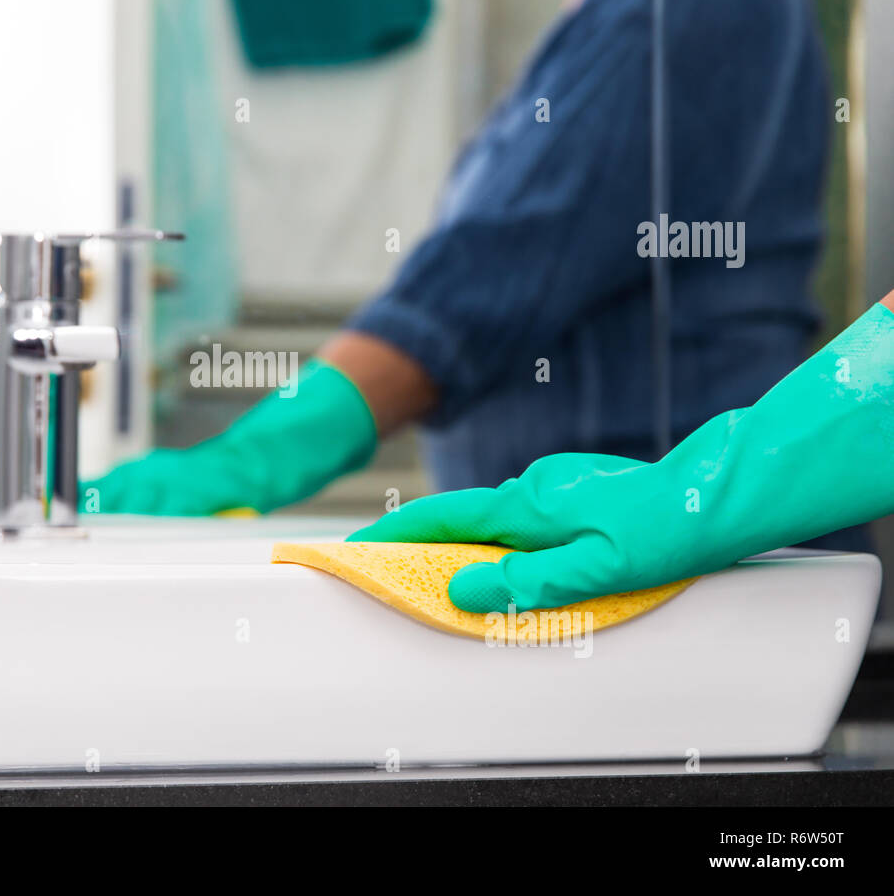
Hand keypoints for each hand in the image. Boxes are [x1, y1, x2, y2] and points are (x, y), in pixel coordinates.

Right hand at [347, 452, 664, 610]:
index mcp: (527, 505)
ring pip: (497, 521)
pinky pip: (524, 518)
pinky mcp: (574, 489)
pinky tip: (528, 564)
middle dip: (428, 547)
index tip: (359, 549)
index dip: (395, 536)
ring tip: (469, 584)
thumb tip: (463, 589)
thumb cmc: (663, 533)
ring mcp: (554, 484)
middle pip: (463, 520)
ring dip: (475, 548)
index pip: (440, 519)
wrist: (716, 496)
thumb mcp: (594, 571)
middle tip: (404, 578)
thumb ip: (526, 582)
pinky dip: (507, 541)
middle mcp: (533, 487)